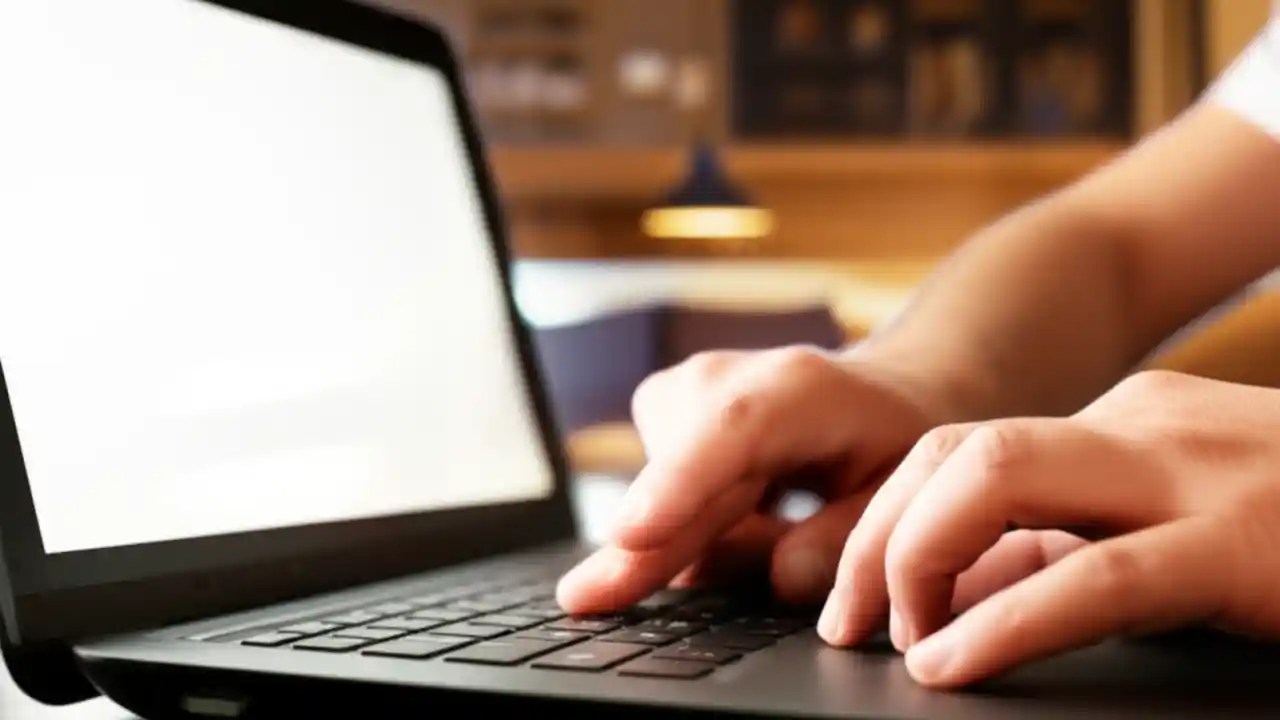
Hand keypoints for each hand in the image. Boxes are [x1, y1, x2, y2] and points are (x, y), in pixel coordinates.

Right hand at [556, 345, 962, 613]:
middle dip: (635, 551)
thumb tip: (778, 580)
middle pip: (670, 478)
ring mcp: (682, 392)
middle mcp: (725, 380)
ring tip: (773, 524)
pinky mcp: (658, 415)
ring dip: (688, 544)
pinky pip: (656, 495)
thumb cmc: (885, 444)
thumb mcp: (896, 494)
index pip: (730, 434)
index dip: (677, 486)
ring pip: (659, 497)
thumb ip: (844, 540)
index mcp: (798, 392)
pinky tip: (744, 519)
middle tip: (587, 603)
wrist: (874, 392)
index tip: (630, 536)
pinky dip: (684, 530)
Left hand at [818, 370, 1279, 687]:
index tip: (852, 590)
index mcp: (1121, 425)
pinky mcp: (1236, 544)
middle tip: (844, 619)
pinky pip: (1091, 574)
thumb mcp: (1170, 529)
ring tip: (892, 638)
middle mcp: (1140, 427)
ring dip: (916, 559)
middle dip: (878, 534)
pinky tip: (955, 662)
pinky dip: (1004, 620)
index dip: (885, 518)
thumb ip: (1066, 549)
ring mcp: (1190, 473)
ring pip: (999, 481)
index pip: (959, 448)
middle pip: (956, 451)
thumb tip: (954, 595)